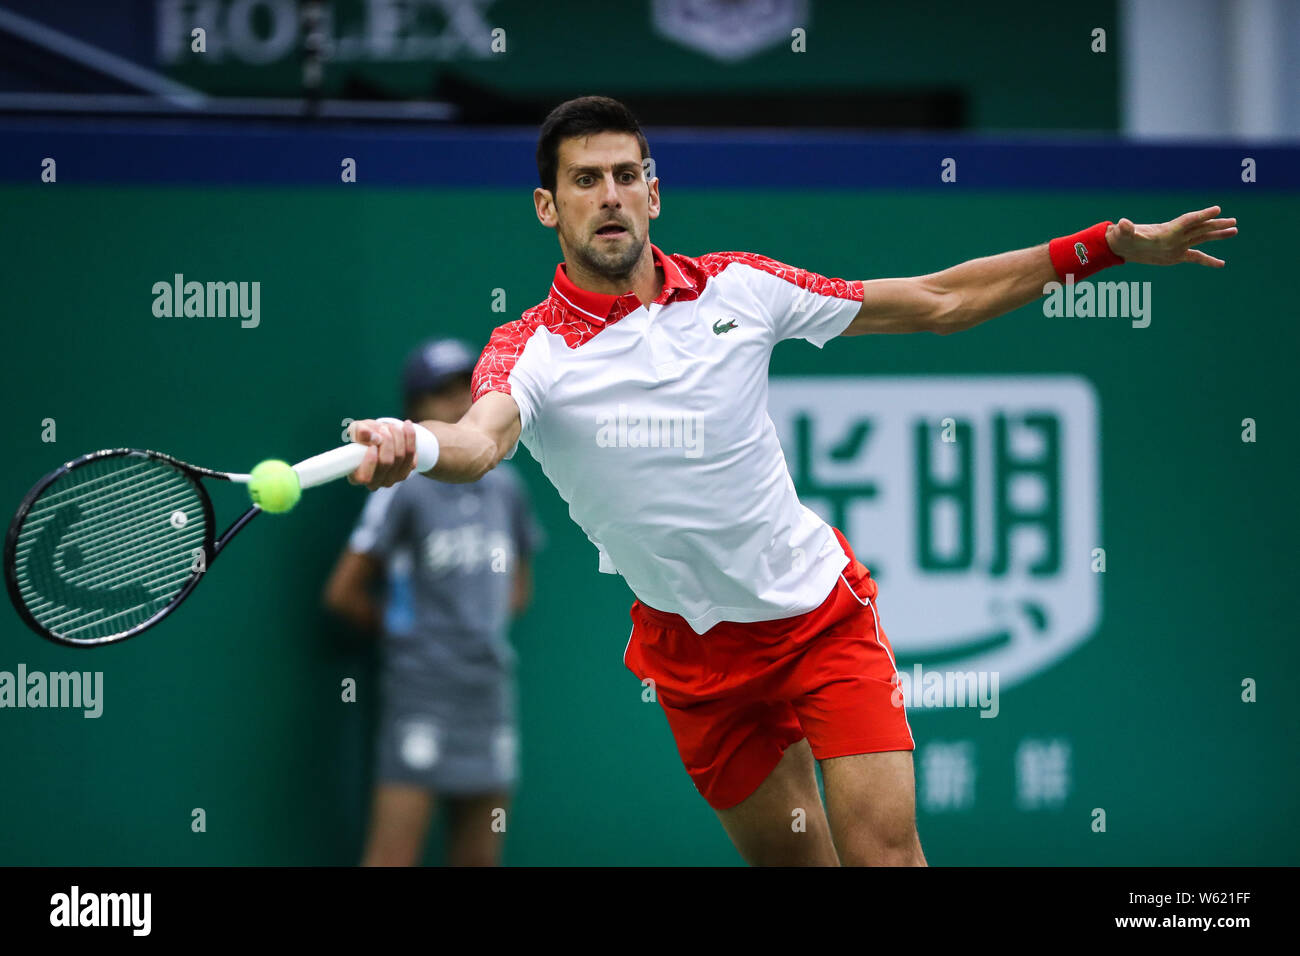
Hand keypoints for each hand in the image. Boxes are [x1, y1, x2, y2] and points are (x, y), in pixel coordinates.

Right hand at [345, 419, 417, 489]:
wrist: (383, 436)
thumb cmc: (365, 435)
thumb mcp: (357, 429)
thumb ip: (359, 432)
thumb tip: (370, 436)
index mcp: (357, 476)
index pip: (365, 477)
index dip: (370, 460)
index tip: (372, 444)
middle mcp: (376, 482)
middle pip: (387, 462)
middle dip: (387, 441)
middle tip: (383, 428)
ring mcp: (392, 479)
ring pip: (401, 457)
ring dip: (399, 437)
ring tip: (392, 426)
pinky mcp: (406, 471)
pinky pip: (412, 454)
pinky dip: (410, 437)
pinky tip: (406, 426)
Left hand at [1105, 206, 1236, 267]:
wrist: (1123, 246)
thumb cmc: (1122, 238)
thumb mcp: (1123, 234)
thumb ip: (1125, 229)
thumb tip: (1122, 223)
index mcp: (1166, 230)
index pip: (1187, 221)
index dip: (1201, 215)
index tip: (1217, 209)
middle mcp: (1176, 236)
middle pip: (1200, 228)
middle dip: (1215, 224)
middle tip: (1233, 220)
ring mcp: (1178, 245)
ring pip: (1202, 238)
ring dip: (1218, 235)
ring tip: (1234, 230)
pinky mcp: (1176, 256)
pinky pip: (1195, 257)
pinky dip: (1208, 260)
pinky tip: (1221, 264)